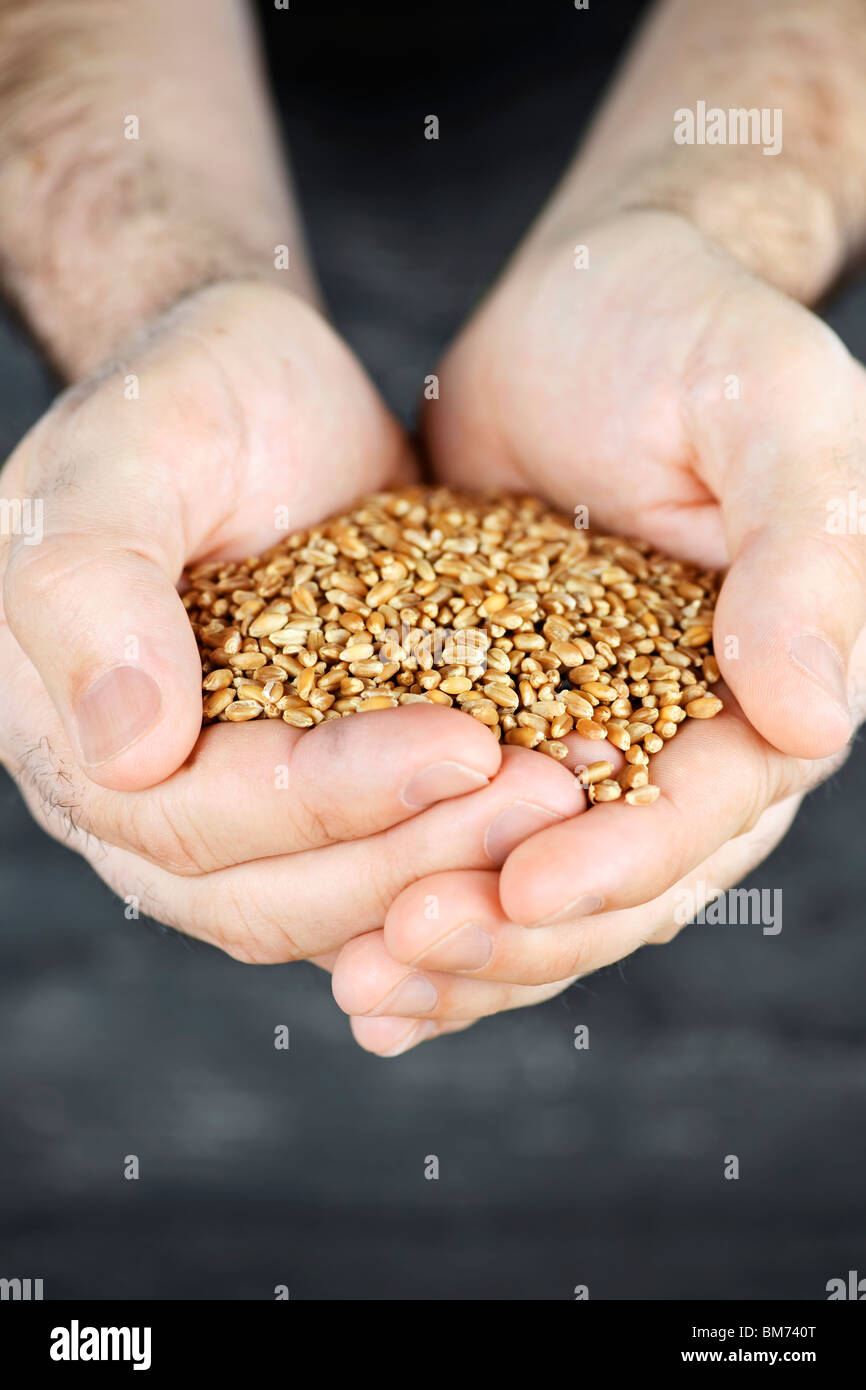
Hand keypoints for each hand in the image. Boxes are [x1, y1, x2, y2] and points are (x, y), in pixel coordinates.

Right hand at [2, 280, 566, 974]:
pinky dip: (468, 864)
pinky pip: (387, 872)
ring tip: (570, 804)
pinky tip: (558, 822)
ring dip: (456, 872)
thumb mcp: (127, 451)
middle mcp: (142, 803)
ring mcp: (233, 818)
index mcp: (71, 733)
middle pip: (269, 897)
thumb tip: (127, 753)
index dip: (326, 798)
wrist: (265, 397)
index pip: (191, 816)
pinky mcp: (320, 807)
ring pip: (336, 906)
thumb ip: (92, 586)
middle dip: (414, 854)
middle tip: (550, 796)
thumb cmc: (187, 400)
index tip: (465, 744)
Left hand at [327, 210, 865, 1051]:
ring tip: (361, 985)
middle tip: (399, 953)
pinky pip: (457, 835)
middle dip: (512, 933)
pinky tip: (347, 959)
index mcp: (767, 690)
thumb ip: (809, 551)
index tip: (521, 889)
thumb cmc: (696, 333)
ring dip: (456, 946)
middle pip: (610, 883)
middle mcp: (682, 738)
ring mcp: (585, 741)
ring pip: (528, 882)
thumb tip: (814, 714)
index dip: (618, 866)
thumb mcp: (771, 410)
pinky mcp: (497, 722)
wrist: (589, 304)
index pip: (704, 816)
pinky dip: (410, 893)